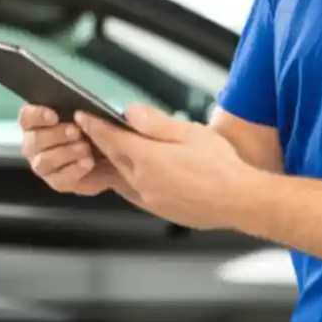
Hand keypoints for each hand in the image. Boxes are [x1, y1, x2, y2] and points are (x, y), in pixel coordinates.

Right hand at [18, 104, 126, 196]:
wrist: (113, 155)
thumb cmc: (97, 129)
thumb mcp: (94, 116)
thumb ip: (85, 113)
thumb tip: (79, 114)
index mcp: (38, 121)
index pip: (27, 117)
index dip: (36, 115)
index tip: (53, 116)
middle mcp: (35, 144)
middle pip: (33, 140)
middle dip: (55, 135)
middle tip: (75, 132)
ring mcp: (44, 165)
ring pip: (43, 162)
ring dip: (64, 153)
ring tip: (86, 148)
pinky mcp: (58, 182)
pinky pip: (59, 179)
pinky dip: (74, 169)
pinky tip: (88, 162)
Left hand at [75, 103, 260, 230]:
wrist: (239, 201)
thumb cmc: (220, 165)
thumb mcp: (190, 133)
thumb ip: (156, 123)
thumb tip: (130, 111)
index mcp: (148, 158)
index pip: (112, 138)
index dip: (94, 125)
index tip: (82, 116)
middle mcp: (142, 181)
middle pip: (113, 157)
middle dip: (101, 141)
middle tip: (92, 128)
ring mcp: (149, 198)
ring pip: (122, 176)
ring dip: (113, 161)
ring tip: (110, 148)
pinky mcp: (158, 210)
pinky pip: (133, 191)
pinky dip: (126, 178)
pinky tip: (132, 171)